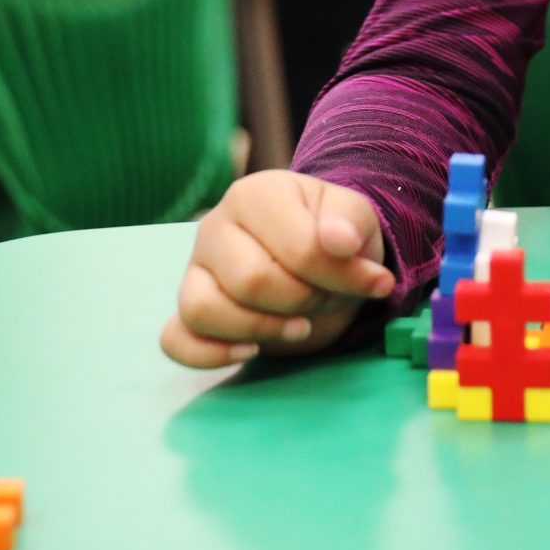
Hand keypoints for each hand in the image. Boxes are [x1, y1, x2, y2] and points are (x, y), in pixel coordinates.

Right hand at [160, 171, 394, 369]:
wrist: (316, 256)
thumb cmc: (331, 234)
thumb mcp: (354, 219)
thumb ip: (350, 223)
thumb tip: (340, 240)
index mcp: (254, 194)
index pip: (297, 248)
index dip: (340, 276)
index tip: (374, 283)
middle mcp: (213, 227)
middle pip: (250, 282)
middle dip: (301, 302)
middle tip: (324, 299)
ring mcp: (194, 270)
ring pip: (202, 309)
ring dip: (260, 330)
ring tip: (297, 326)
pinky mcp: (187, 308)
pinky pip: (175, 339)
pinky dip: (209, 354)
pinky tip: (251, 350)